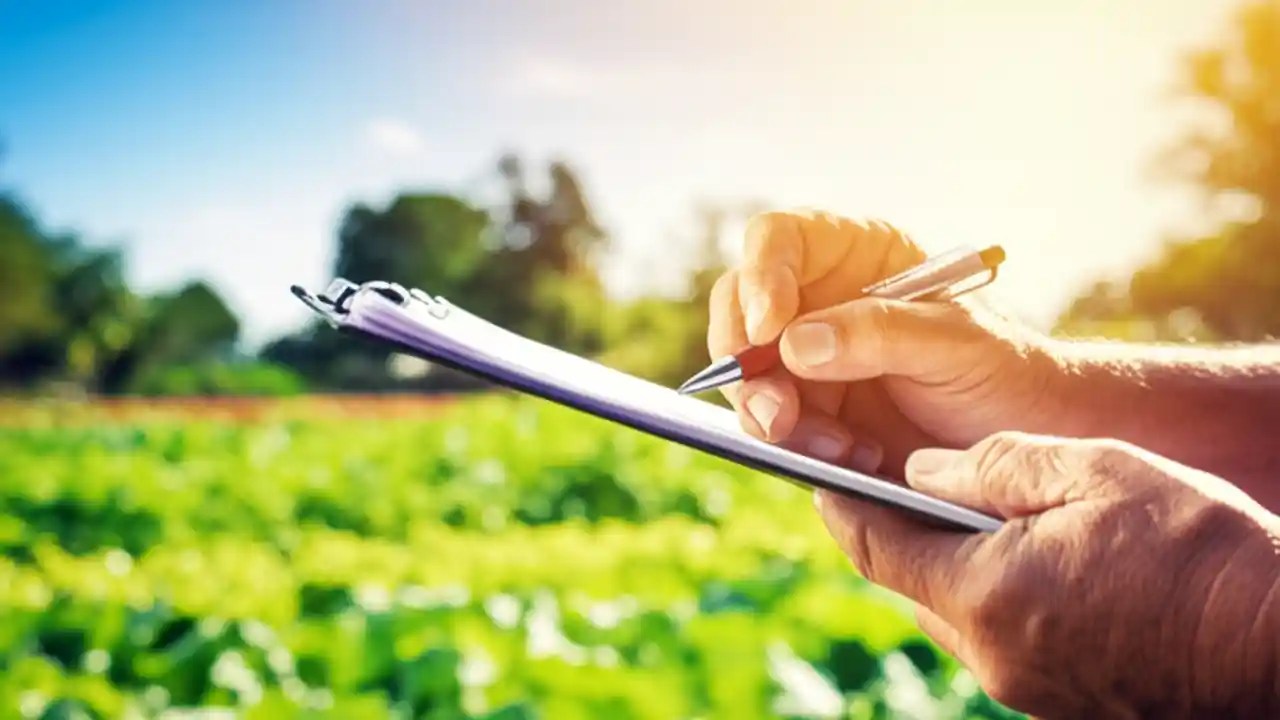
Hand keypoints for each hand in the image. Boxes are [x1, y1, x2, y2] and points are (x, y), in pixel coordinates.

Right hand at [708, 210, 1061, 473]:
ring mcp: (808, 356)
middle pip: (739, 307)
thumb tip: (792, 344)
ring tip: (838, 446)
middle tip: (775, 413)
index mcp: (857, 255)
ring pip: (745, 373)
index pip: (779, 240)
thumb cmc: (1004, 372)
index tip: (768, 331)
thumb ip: (878, 335)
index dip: (760, 277)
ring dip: (772, 414)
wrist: (1025, 442)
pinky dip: (797, 445)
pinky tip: (852, 456)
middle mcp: (820, 298)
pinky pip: (770, 423)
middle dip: (747, 363)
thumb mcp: (955, 345)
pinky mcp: (808, 410)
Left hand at [816, 431, 1279, 717]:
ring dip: (953, 564)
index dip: (839, 502)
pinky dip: (997, 597)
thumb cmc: (1200, 547)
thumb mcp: (1094, 472)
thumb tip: (920, 470)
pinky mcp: (1061, 703)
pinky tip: (1036, 563)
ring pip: (955, 614)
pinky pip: (1001, 639)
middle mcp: (992, 655)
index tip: (820, 469)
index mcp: (986, 594)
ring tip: (984, 515)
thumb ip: (993, 466)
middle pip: (910, 583)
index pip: (874, 545)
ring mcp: (1027, 688)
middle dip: (900, 529)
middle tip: (902, 479)